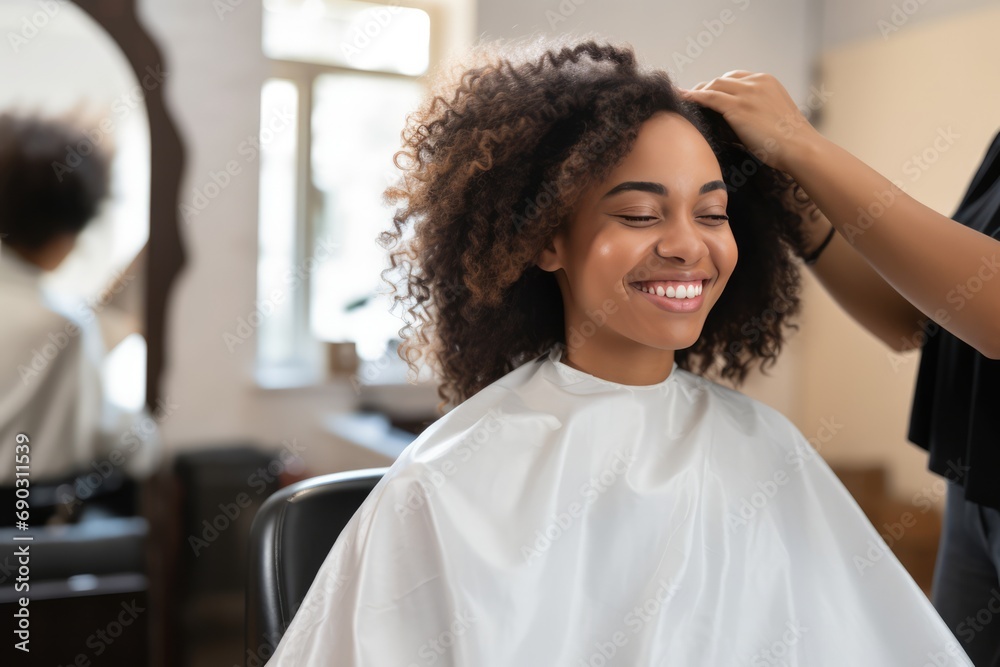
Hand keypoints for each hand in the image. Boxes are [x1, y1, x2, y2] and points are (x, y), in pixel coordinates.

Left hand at [678, 71, 820, 172]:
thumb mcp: (774, 117)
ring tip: (683, 100)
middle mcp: (757, 82)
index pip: (736, 78)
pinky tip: (683, 100)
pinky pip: (709, 97)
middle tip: (690, 98)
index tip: (707, 94)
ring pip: (714, 86)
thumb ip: (757, 112)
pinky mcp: (738, 107)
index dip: (719, 86)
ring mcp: (747, 93)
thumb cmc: (789, 142)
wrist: (800, 148)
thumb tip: (735, 124)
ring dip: (696, 92)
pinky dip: (693, 97)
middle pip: (722, 80)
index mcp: (768, 82)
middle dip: (705, 88)